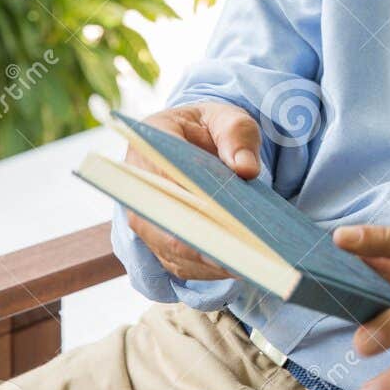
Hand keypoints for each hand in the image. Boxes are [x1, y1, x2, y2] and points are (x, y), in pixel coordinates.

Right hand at [125, 101, 260, 282]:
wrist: (198, 144)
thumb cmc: (211, 129)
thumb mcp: (229, 119)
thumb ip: (237, 136)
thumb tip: (246, 169)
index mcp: (147, 144)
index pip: (159, 172)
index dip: (185, 195)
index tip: (218, 212)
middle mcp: (137, 186)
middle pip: (163, 221)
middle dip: (203, 239)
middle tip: (244, 251)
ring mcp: (145, 219)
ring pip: (172, 250)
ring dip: (210, 260)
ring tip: (252, 263)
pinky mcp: (159, 243)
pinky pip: (182, 265)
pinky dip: (211, 269)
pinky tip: (242, 268)